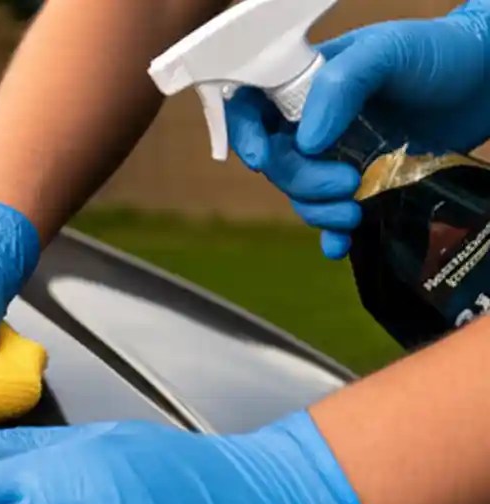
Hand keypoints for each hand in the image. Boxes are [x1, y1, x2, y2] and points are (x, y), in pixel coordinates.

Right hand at [226, 4, 489, 258]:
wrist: (489, 80)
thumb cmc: (440, 53)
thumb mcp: (387, 53)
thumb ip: (341, 85)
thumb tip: (306, 140)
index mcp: (305, 84)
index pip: (251, 109)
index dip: (245, 135)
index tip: (263, 160)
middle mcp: (314, 121)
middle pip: (277, 162)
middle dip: (301, 181)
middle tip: (346, 181)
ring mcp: (338, 154)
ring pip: (300, 193)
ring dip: (317, 211)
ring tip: (356, 211)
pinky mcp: (365, 182)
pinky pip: (331, 215)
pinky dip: (331, 234)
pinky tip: (341, 243)